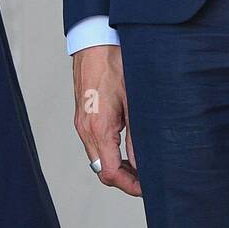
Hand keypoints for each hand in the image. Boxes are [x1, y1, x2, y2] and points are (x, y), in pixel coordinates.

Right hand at [72, 45, 140, 195]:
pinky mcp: (82, 115)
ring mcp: (81, 122)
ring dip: (116, 165)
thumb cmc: (114, 63)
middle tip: (147, 179)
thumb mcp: (134, 101)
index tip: (147, 187)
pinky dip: (109, 151)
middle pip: (101, 170)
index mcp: (98, 128)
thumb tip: (144, 164)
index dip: (130, 186)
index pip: (109, 173)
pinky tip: (125, 145)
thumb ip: (137, 136)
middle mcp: (85, 129)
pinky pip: (93, 143)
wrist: (94, 40)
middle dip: (124, 179)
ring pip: (96, 158)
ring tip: (139, 164)